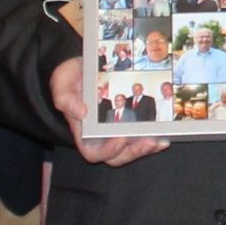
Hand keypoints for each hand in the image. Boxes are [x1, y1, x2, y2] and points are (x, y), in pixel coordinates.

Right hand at [51, 56, 166, 167]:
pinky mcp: (128, 122)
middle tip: (149, 141)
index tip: (120, 139)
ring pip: (131, 150)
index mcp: (83, 132)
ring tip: (159, 140)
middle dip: (134, 152)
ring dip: (146, 148)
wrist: (80, 67)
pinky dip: (152, 138)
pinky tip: (164, 133)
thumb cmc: (68, 78)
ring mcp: (114, 130)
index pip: (93, 153)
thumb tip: (81, 112)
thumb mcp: (61, 84)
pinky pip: (140, 137)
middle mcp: (100, 136)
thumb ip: (65, 99)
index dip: (108, 151)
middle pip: (117, 156)